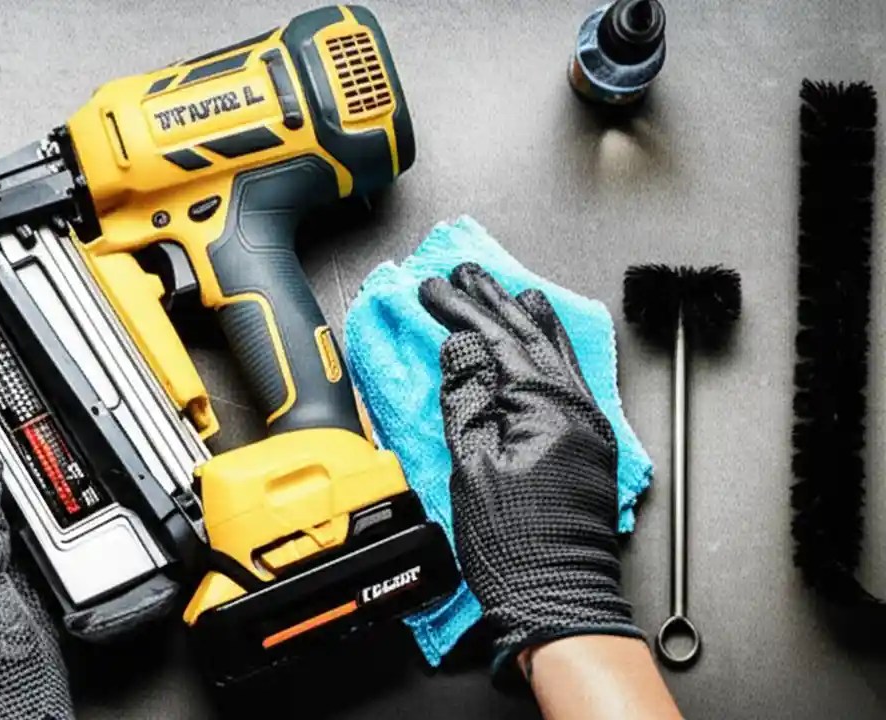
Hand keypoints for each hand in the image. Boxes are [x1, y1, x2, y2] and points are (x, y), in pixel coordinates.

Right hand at [419, 264, 641, 675]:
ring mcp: (589, 425)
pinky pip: (571, 376)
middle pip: (530, 337)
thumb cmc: (514, 548)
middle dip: (493, 301)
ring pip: (557, 352)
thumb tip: (461, 350)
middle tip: (465, 272)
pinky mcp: (589, 444)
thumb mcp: (471, 468)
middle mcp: (577, 408)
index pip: (497, 341)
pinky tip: (544, 340)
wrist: (558, 599)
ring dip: (527, 318)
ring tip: (508, 289)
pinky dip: (550, 348)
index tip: (434, 289)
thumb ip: (465, 400)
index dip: (461, 310)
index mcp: (545, 408)